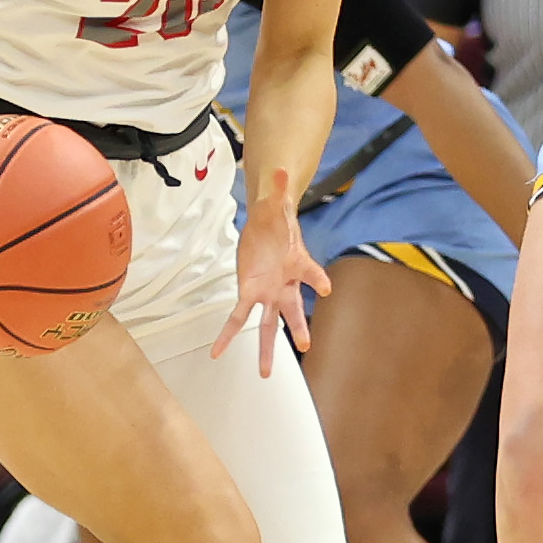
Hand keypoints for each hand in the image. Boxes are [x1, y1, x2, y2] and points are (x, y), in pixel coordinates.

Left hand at [217, 167, 331, 376]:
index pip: (312, 273)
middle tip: (304, 345)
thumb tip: (280, 169)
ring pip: (269, 325)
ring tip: (265, 373)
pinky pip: (238, 318)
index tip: (326, 289)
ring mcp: (268, 293)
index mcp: (298, 264)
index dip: (318, 281)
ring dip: (267, 348)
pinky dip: (227, 335)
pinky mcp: (249, 293)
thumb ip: (278, 190)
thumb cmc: (277, 221)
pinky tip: (216, 353)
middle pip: (294, 310)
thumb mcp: (276, 205)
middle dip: (298, 327)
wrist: (267, 227)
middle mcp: (286, 284)